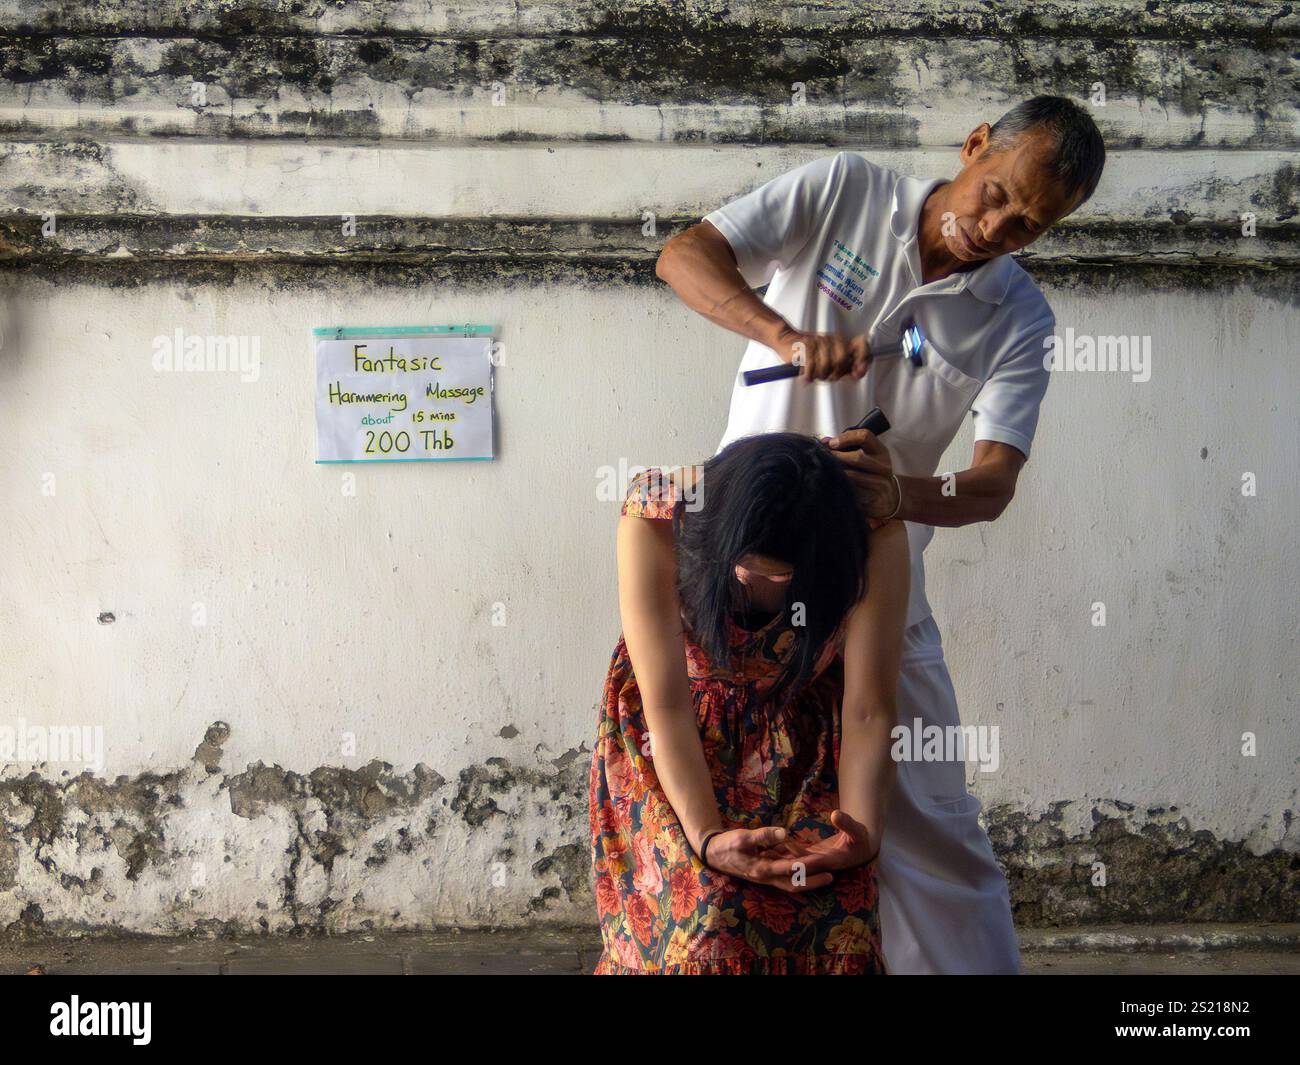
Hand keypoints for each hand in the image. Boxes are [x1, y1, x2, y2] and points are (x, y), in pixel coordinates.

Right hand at [701, 826, 834, 892]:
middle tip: (831, 876)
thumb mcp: (742, 837)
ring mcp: (766, 875)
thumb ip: (763, 836)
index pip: (790, 870)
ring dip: (807, 878)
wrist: (712, 853)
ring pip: (791, 880)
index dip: (806, 867)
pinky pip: (784, 872)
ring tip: (825, 871)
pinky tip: (806, 861)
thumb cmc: (726, 845)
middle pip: (794, 884)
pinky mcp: (765, 870)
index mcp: (762, 870)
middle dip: (813, 882)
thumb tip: (784, 832)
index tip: (822, 862)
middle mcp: (767, 876)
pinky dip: (796, 869)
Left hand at [771, 811, 877, 876]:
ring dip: (778, 858)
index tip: (782, 854)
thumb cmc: (861, 839)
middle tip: (762, 854)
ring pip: (792, 863)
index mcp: (830, 861)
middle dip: (780, 861)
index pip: (811, 862)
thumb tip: (835, 814)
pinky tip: (766, 847)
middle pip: (796, 866)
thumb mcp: (858, 830)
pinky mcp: (809, 857)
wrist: (862, 848)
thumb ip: (847, 823)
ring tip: (758, 851)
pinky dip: (781, 853)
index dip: (796, 858)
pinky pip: (792, 856)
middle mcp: (819, 865)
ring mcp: (813, 862)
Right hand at [775, 327, 869, 381]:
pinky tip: (806, 376)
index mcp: (840, 342)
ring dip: (818, 375)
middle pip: (842, 360)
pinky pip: (812, 366)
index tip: (858, 370)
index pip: (861, 345)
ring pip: (826, 365)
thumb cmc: (809, 356)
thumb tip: (859, 374)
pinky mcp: (806, 346)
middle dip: (834, 374)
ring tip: (814, 374)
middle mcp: (832, 340)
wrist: (787, 342)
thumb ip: (847, 369)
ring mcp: (819, 342)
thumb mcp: (831, 362)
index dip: (863, 358)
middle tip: (826, 375)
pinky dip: (808, 375)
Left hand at [819, 428, 900, 523]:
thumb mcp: (864, 457)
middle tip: (824, 458)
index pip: (865, 436)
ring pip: (854, 475)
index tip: (831, 443)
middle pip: (858, 457)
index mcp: (880, 451)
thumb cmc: (869, 474)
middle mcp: (883, 465)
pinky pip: (853, 490)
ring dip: (837, 472)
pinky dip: (842, 486)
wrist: (887, 498)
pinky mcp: (874, 496)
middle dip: (838, 457)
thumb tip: (824, 441)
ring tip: (827, 471)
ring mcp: (880, 482)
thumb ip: (845, 448)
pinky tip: (835, 484)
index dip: (846, 438)